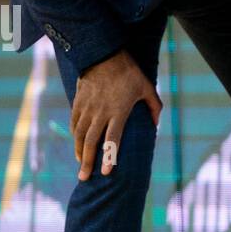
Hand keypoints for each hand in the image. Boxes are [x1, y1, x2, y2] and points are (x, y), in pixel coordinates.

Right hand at [70, 48, 161, 179]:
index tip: (106, 173)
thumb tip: (156, 125)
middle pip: (91, 142)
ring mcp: (87, 107)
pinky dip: (74, 136)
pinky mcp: (78, 102)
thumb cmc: (129, 72)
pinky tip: (77, 145)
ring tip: (81, 166)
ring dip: (79, 152)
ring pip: (79, 135)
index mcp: (118, 112)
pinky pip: (74, 123)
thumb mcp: (147, 88)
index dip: (109, 158)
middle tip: (84, 178)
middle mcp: (100, 112)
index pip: (112, 140)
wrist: (103, 53)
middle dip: (87, 163)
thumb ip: (154, 107)